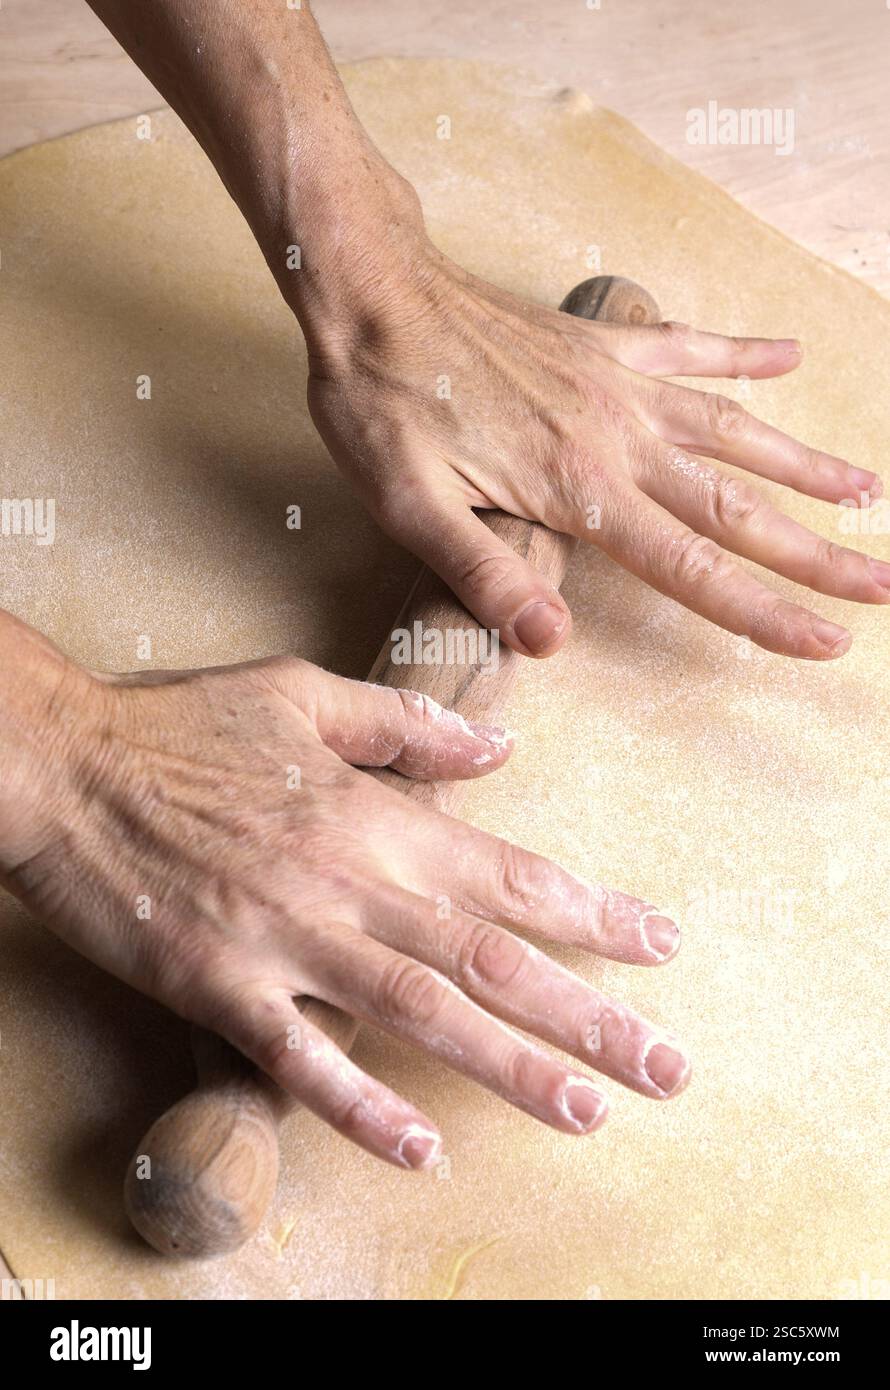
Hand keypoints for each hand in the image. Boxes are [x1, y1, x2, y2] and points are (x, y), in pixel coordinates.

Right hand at [2, 635, 688, 1169]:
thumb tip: (499, 750)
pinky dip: (359, 1106)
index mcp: (376, 815)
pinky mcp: (221, 986)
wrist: (68, 764)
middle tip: (666, 1069)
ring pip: (421, 1013)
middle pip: (491, 957)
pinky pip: (300, 1058)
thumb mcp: (303, 694)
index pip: (510, 875)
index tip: (661, 947)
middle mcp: (350, 883)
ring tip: (586, 1112)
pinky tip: (420, 1151)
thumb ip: (406, 725)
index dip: (595, 915)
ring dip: (510, 1067)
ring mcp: (287, 940)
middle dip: (589, 1017)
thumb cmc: (184, 724)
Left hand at [305, 212, 887, 660]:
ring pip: (734, 429)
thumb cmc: (383, 406)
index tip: (826, 640)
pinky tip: (788, 355)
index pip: (692, 567)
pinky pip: (690, 347)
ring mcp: (618, 383)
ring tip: (867, 489)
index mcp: (580, 489)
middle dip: (816, 552)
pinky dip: (743, 352)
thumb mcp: (409, 508)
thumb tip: (553, 644)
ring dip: (803, 462)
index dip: (763, 611)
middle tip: (884, 583)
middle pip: (739, 505)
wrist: (371, 294)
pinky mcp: (602, 342)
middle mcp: (618, 436)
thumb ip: (486, 575)